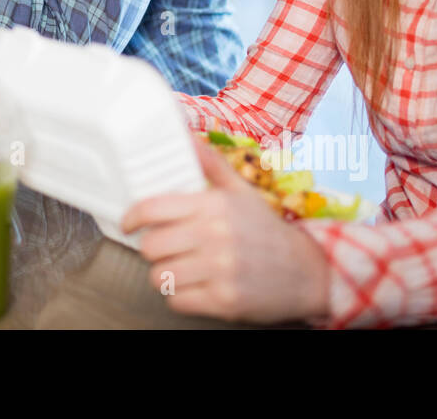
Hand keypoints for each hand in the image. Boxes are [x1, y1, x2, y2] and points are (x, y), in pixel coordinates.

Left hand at [120, 139, 331, 323]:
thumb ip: (211, 164)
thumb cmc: (267, 230)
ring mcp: (220, 270)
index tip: (129, 224)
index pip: (152, 209)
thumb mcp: (241, 191)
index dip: (132, 218)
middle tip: (164, 249)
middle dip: (152, 249)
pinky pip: (177, 301)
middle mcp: (215, 235)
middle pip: (151, 246)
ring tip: (180, 268)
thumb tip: (186, 136)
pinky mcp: (224, 301)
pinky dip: (180, 296)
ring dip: (164, 274)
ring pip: (160, 276)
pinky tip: (195, 286)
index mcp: (214, 205)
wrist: (307, 272)